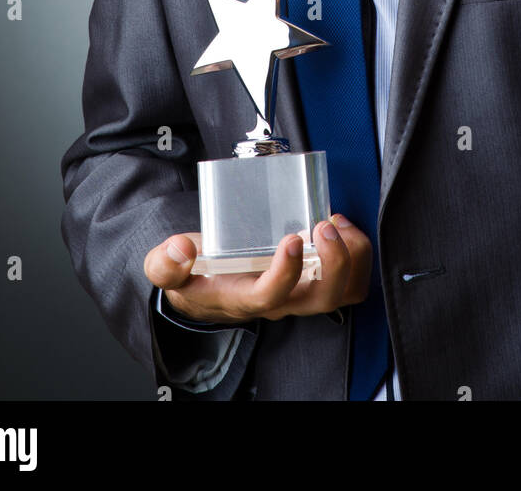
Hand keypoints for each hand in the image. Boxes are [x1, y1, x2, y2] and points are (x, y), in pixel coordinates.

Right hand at [144, 215, 371, 324]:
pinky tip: (339, 224)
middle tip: (324, 225)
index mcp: (244, 297)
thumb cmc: (192, 276)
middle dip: (333, 263)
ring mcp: (300, 292)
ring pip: (343, 291)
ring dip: (352, 258)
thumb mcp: (165, 269)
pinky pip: (349, 279)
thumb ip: (165, 262)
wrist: (203, 288)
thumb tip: (181, 248)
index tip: (290, 237)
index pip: (271, 295)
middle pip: (322, 299)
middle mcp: (280, 300)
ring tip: (337, 221)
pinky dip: (356, 254)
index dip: (286, 272)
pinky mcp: (312, 279)